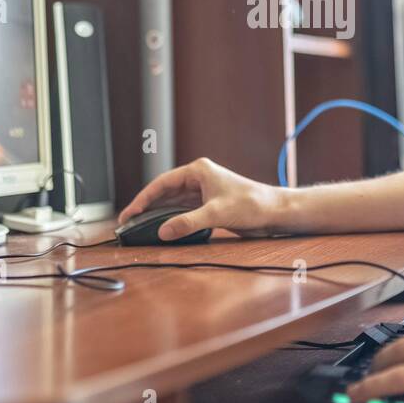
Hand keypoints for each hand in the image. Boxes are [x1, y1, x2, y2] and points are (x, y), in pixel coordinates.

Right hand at [117, 158, 292, 240]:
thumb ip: (188, 223)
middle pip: (164, 193)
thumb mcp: (216, 214)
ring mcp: (203, 191)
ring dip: (158, 214)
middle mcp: (198, 178)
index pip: (162, 183)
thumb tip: (162, 232)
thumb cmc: (252, 205)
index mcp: (198, 171)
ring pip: (173, 202)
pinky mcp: (208, 204)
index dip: (143, 198)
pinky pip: (183, 211)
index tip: (130, 213)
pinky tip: (162, 229)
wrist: (275, 211)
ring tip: (140, 227)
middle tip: (128, 223)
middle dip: (147, 207)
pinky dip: (171, 219)